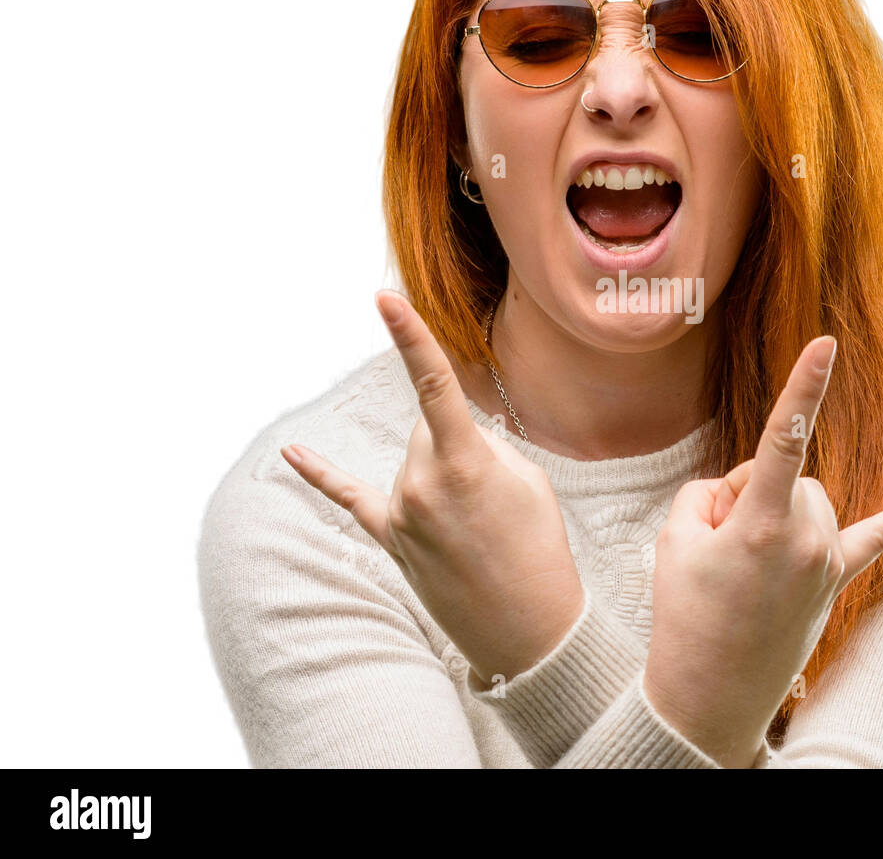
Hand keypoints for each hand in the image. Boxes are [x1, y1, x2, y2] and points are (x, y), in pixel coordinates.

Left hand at [280, 289, 584, 688]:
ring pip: (415, 461)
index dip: (409, 337)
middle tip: (496, 498)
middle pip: (430, 429)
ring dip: (443, 477)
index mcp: (463, 462)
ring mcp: (400, 514)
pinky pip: (352, 498)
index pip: (432, 385)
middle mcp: (419, 483)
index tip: (383, 298)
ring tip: (480, 527)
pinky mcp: (391, 540)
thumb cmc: (540, 551)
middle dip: (462, 445)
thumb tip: (452, 434)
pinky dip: (321, 475)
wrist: (531, 632)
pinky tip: (292, 454)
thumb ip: (485, 444)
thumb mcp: (529, 482)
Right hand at [643, 336, 882, 767]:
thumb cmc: (685, 615)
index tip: (826, 343)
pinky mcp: (836, 581)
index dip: (803, 387)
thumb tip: (743, 490)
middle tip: (716, 546)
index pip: (784, 438)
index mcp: (763, 524)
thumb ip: (707, 492)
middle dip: (749, 491)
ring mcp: (828, 562)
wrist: (708, 697)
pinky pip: (880, 536)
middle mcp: (808, 539)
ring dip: (777, 511)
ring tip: (741, 565)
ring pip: (810, 498)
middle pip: (786, 473)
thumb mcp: (673, 539)